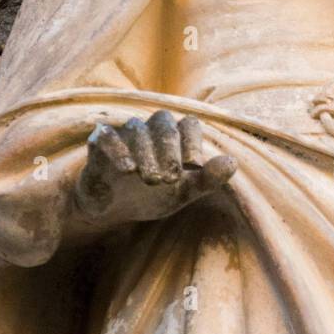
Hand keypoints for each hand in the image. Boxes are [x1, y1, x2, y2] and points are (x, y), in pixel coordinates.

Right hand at [74, 110, 235, 227]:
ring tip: (152, 180)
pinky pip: (108, 136)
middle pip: (164, 122)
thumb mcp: (183, 193)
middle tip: (171, 178)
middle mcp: (150, 129)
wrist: (114, 210)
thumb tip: (233, 163)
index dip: (193, 143)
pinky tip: (128, 170)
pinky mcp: (100, 143)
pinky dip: (118, 150)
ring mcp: (124, 134)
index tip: (194, 167)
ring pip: (137, 128)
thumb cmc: (153, 195)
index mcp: (174, 137)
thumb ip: (208, 180)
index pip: (189, 125)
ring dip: (147, 152)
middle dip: (170, 149)